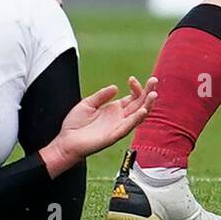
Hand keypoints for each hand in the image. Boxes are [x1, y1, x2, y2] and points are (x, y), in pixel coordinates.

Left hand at [40, 76, 157, 176]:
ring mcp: (118, 126)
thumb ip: (102, 95)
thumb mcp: (88, 103)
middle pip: (139, 104)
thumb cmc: (75, 125)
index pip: (132, 98)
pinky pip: (128, 127)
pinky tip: (142, 110)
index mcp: (114, 109)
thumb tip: (115, 87)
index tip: (132, 78)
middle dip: (147, 92)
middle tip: (154, 81)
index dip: (136, 88)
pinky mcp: (114, 135)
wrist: (66, 141)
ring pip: (138, 116)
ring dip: (147, 105)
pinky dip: (136, 119)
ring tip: (153, 94)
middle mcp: (119, 118)